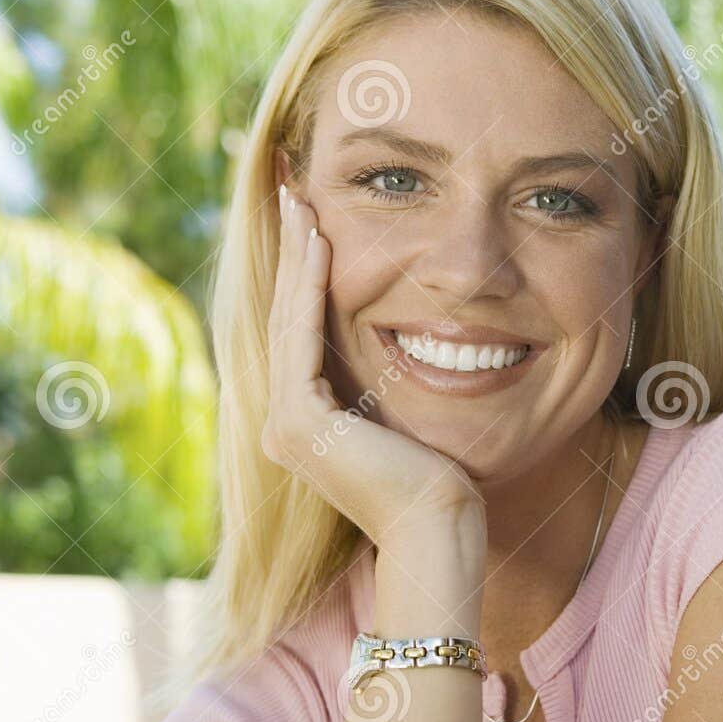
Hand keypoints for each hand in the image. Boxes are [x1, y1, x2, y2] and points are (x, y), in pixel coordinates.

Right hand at [262, 185, 486, 551]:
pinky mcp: (298, 423)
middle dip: (291, 253)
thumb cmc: (440, 485)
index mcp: (304, 425)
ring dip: (295, 257)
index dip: (303, 273)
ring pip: (288, 321)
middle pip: (286, 318)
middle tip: (292, 191)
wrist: (437, 530)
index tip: (312, 221)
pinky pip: (302, 338)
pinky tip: (319, 245)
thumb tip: (408, 340)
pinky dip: (309, 289)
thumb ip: (384, 387)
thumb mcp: (406, 419)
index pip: (302, 333)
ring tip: (300, 201)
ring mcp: (283, 426)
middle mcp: (283, 425)